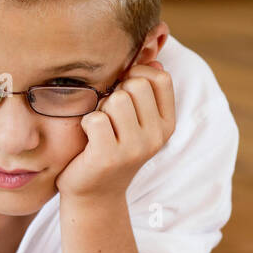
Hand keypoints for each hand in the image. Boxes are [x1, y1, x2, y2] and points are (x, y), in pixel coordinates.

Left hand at [55, 61, 175, 201]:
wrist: (94, 194)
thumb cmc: (111, 148)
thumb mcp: (136, 121)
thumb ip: (146, 92)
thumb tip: (154, 58)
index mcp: (166, 124)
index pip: (161, 77)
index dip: (138, 73)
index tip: (123, 89)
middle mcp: (156, 137)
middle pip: (136, 84)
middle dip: (116, 92)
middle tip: (109, 116)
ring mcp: (135, 149)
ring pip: (117, 99)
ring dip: (101, 108)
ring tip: (100, 128)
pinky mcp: (109, 157)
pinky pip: (95, 118)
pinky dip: (86, 124)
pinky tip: (88, 140)